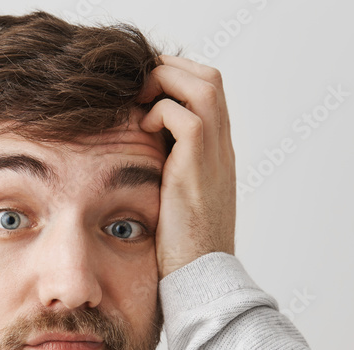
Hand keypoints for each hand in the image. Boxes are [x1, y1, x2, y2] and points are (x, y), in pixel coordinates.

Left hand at [136, 55, 236, 279]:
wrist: (199, 276)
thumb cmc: (180, 246)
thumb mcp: (173, 198)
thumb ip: (162, 170)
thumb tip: (131, 153)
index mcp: (216, 152)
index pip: (207, 90)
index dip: (175, 77)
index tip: (143, 88)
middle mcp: (222, 148)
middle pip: (209, 77)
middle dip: (169, 69)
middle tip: (136, 87)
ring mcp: (214, 156)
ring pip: (203, 87)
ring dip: (165, 83)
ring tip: (137, 102)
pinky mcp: (198, 169)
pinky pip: (186, 117)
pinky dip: (160, 114)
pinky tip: (139, 133)